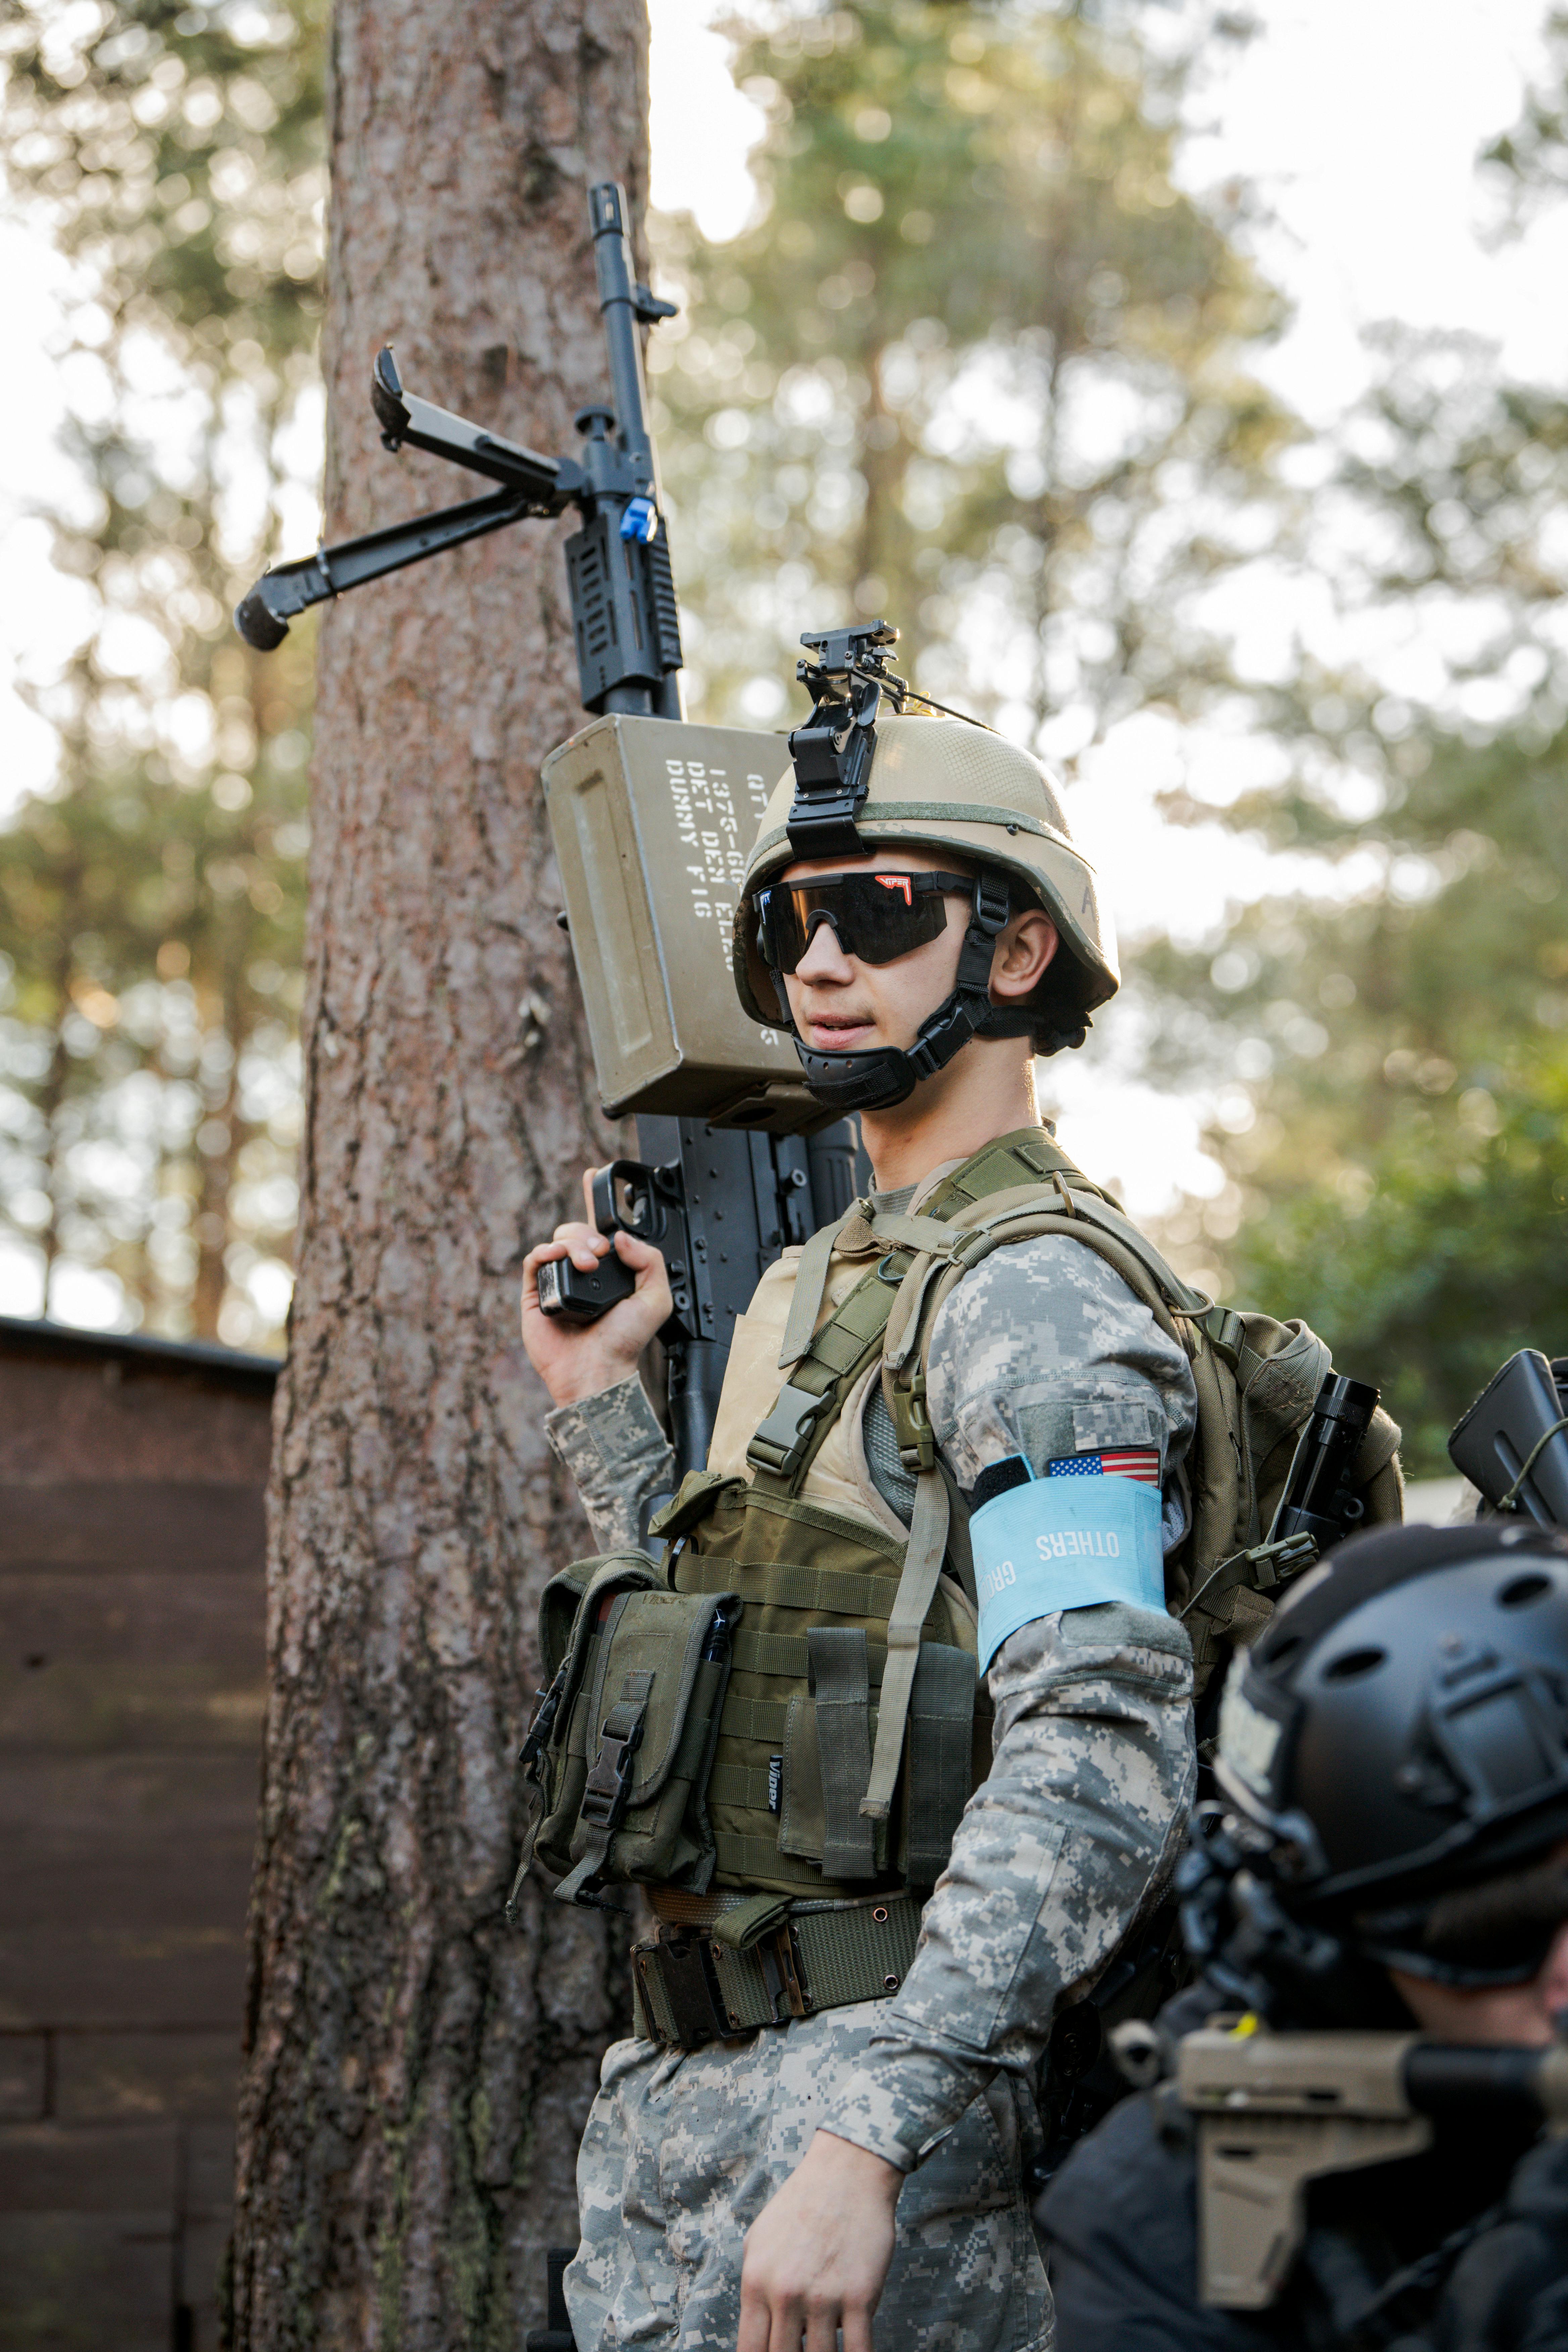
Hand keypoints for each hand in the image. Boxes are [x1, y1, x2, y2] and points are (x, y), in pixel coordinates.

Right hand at [521, 1168, 673, 1407]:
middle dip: (589, 1235)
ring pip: (558, 1240)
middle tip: (600, 1255)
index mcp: (609, 1271)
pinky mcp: (537, 1294)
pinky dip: (546, 1251)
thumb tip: (619, 1237)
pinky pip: (535, 1260)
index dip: (595, 1201)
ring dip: (573, 1244)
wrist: (598, 1368)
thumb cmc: (626, 1340)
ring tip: (585, 1264)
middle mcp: (582, 1272)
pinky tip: (557, 1256)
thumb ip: (650, 1260)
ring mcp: (559, 1282)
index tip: (593, 1176)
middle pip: (578, 1232)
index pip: (600, 1229)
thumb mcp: (656, 1298)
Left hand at [738, 2131, 901, 2351]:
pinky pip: (858, 2349)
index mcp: (756, 2281)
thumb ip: (755, 2287)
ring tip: (824, 2347)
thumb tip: (756, 2330)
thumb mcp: (758, 2240)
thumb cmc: (801, 2204)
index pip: (750, 2350)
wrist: (846, 2171)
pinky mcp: (860, 2296)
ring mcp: (823, 2297)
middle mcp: (785, 2294)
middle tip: (801, 2349)